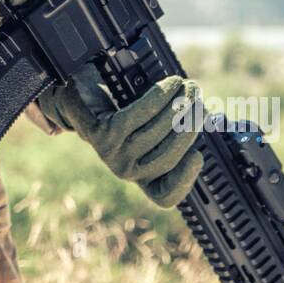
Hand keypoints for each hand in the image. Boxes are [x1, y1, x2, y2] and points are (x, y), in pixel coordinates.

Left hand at [36, 69, 203, 207]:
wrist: (77, 95)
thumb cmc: (119, 110)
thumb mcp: (148, 126)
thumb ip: (172, 129)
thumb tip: (206, 119)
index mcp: (141, 175)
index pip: (163, 196)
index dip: (184, 181)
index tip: (198, 156)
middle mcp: (126, 171)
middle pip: (168, 157)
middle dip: (191, 125)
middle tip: (199, 100)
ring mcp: (113, 154)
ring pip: (156, 132)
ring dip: (178, 105)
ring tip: (188, 86)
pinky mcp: (103, 133)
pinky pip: (138, 115)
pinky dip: (159, 98)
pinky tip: (170, 86)